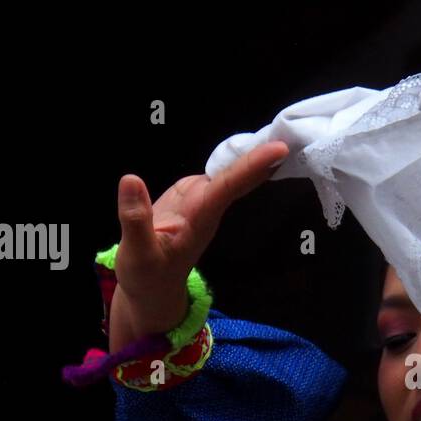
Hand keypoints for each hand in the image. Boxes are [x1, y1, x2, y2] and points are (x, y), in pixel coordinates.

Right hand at [108, 139, 289, 349]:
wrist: (152, 290)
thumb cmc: (147, 278)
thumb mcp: (136, 254)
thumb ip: (135, 219)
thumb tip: (131, 180)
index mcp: (198, 218)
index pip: (228, 187)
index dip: (252, 167)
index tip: (278, 149)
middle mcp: (206, 206)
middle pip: (237, 176)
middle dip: (262, 154)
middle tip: (289, 129)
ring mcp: (200, 201)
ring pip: (229, 173)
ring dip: (251, 154)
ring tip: (277, 130)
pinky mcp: (190, 198)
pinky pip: (215, 177)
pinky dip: (233, 161)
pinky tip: (250, 147)